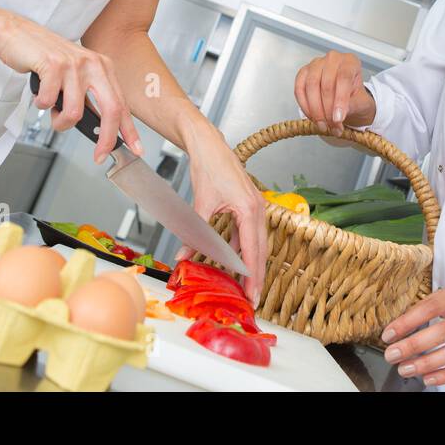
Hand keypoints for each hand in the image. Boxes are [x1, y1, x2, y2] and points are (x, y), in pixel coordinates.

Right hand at [0, 14, 141, 163]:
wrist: (17, 35)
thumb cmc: (44, 58)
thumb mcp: (76, 75)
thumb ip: (88, 97)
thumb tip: (100, 128)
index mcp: (103, 67)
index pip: (122, 104)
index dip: (129, 130)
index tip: (135, 148)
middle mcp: (93, 64)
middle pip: (111, 110)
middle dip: (107, 139)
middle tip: (100, 155)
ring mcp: (74, 64)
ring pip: (75, 112)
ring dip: (60, 121)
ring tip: (52, 110)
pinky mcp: (53, 65)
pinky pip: (49, 102)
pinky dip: (41, 104)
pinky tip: (40, 93)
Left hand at [172, 123, 266, 304]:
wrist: (209, 144)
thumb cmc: (209, 168)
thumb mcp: (200, 205)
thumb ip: (194, 234)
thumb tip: (183, 257)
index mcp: (249, 210)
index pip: (253, 251)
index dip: (252, 275)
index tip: (251, 295)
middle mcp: (258, 209)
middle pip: (261, 250)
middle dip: (257, 276)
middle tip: (252, 299)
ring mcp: (256, 206)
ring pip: (257, 242)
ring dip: (252, 263)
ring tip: (246, 285)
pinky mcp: (249, 205)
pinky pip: (249, 232)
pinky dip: (243, 248)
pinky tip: (233, 259)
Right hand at [295, 50, 374, 136]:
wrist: (348, 98)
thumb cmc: (356, 97)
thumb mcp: (361, 103)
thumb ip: (351, 107)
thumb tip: (337, 116)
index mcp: (351, 62)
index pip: (344, 78)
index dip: (340, 100)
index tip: (338, 119)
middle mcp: (333, 59)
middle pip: (326, 83)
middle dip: (327, 110)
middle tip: (332, 126)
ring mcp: (316, 64)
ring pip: (311, 86)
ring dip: (315, 110)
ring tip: (323, 125)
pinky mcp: (303, 73)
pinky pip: (299, 89)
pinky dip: (304, 106)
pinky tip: (312, 117)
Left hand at [379, 282, 444, 386]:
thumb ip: (434, 303)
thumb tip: (404, 321)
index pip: (431, 307)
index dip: (408, 321)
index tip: (388, 333)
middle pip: (442, 332)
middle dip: (413, 345)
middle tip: (392, 354)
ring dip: (426, 363)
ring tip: (405, 368)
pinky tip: (428, 378)